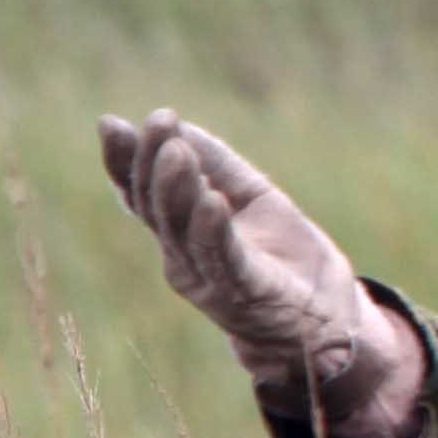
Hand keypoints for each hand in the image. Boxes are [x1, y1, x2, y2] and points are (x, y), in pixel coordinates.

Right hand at [96, 113, 421, 437]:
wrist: (326, 316)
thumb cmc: (285, 255)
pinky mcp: (244, 293)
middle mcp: (182, 257)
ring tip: (177, 151)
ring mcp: (209, 279)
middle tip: (157, 122)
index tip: (111, 125)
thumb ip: (217, 164)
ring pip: (181, 231)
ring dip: (177, 188)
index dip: (124, 162)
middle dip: (151, 162)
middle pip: (157, 207)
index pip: (141, 194)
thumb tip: (178, 125)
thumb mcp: (252, 196)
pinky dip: (213, 229)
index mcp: (179, 233)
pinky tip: (212, 199)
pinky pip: (224, 259)